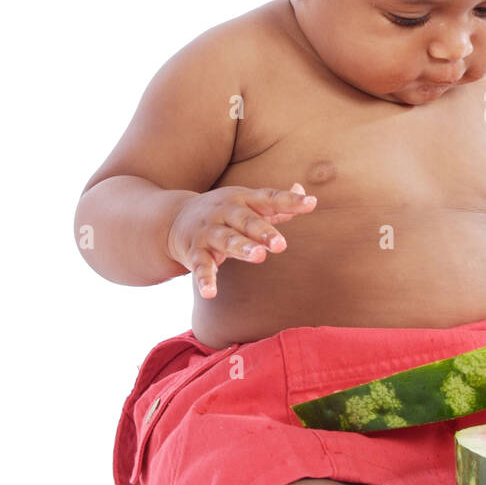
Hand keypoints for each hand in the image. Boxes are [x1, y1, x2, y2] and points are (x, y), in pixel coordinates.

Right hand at [166, 182, 318, 298]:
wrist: (174, 218)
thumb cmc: (225, 213)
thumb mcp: (248, 203)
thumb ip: (277, 201)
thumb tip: (305, 191)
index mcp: (244, 199)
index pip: (270, 198)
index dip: (291, 200)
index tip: (311, 203)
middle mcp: (225, 212)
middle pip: (246, 220)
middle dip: (263, 231)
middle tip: (280, 245)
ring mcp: (209, 231)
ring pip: (226, 239)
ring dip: (241, 247)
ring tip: (258, 256)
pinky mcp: (194, 252)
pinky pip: (200, 266)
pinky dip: (205, 279)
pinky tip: (210, 293)